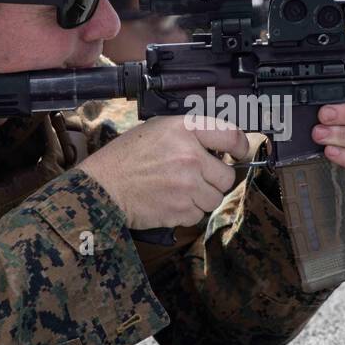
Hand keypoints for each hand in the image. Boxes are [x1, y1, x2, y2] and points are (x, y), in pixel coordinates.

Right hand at [76, 115, 246, 229]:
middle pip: (227, 176)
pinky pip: (199, 214)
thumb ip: (189, 134)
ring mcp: (187, 185)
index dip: (241, 146)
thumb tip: (219, 148)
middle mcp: (190, 156)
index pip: (231, 135)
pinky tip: (169, 201)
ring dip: (201, 197)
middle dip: (215, 179)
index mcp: (184, 130)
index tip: (239, 153)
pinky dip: (187, 212)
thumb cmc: (127, 157)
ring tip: (178, 190)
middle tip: (196, 177)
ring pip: (215, 198)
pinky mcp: (181, 209)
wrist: (103, 187)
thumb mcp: (157, 129)